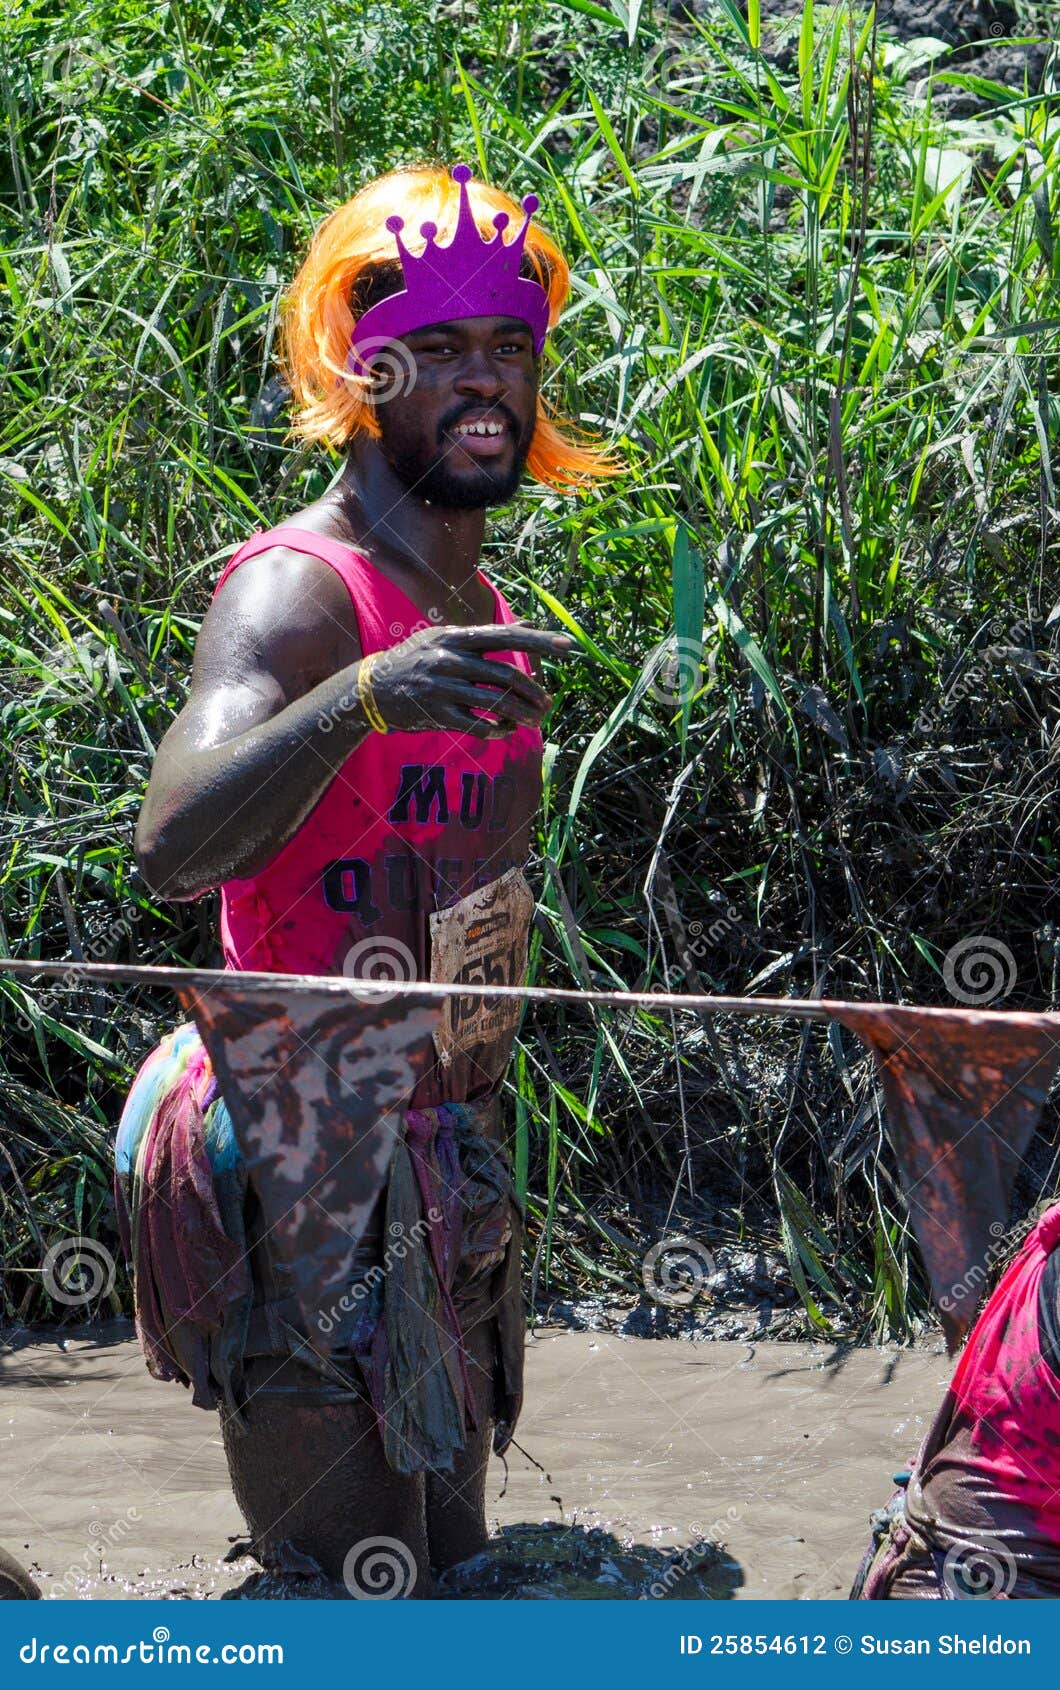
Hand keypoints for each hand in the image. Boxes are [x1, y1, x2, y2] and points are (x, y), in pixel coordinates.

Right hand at [358, 622, 571, 737]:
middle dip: (533, 690)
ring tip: (535, 720)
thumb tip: (529, 624)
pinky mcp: (435, 713)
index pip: (504, 636)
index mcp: (455, 637)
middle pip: (504, 674)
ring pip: (493, 703)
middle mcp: (448, 658)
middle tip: (548, 702)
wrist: (370, 688)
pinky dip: (495, 730)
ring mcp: (441, 687)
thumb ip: (485, 636)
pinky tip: (504, 730)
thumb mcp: (445, 638)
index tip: (567, 647)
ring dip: (520, 714)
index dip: (538, 641)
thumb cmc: (416, 660)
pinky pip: (476, 725)